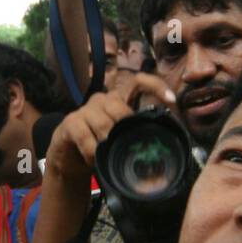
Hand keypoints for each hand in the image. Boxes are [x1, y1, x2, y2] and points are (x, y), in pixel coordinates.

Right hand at [43, 72, 176, 181]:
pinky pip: (84, 136)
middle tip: (131, 148)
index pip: (138, 81)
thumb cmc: (102, 148)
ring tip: (111, 158)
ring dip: (109, 144)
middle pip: (119, 106)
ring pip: (103, 123)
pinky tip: (94, 161)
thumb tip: (168, 146)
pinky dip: (92, 152)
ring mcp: (85, 109)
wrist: (69, 160)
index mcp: (120, 100)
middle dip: (126, 128)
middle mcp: (103, 100)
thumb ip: (140, 136)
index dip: (155, 86)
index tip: (172, 101)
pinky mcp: (70, 123)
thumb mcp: (123, 140)